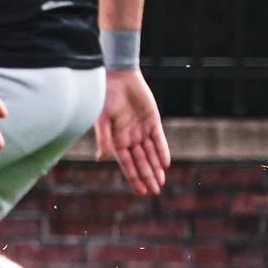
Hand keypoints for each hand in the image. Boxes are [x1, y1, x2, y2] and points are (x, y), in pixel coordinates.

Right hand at [94, 68, 170, 195]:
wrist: (117, 76)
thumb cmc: (104, 96)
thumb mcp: (101, 118)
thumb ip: (104, 138)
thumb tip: (102, 157)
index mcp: (115, 140)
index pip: (126, 164)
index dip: (134, 178)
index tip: (141, 191)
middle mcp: (128, 137)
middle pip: (140, 161)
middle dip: (147, 176)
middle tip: (155, 191)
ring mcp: (141, 129)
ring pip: (150, 153)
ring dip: (155, 167)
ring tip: (161, 181)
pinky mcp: (152, 120)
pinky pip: (158, 139)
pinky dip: (161, 150)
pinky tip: (166, 164)